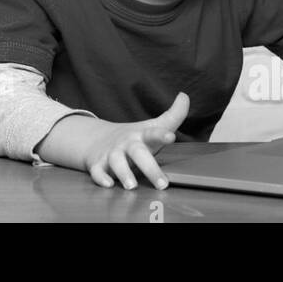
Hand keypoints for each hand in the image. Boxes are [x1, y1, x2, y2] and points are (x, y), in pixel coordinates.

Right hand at [40, 92, 189, 190]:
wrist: (98, 139)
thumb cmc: (134, 137)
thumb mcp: (153, 126)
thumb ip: (173, 115)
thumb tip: (185, 95)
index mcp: (142, 135)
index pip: (153, 132)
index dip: (161, 134)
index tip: (170, 137)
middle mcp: (127, 144)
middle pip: (138, 153)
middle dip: (150, 168)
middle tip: (162, 184)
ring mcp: (112, 153)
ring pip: (117, 163)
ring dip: (124, 173)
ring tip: (132, 186)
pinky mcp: (98, 164)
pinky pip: (97, 172)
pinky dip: (101, 178)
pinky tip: (108, 184)